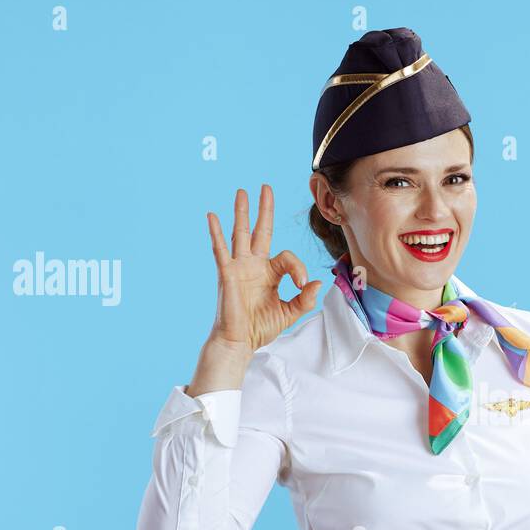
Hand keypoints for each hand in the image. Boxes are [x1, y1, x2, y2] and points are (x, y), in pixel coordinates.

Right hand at [206, 185, 322, 355]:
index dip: (298, 268)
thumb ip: (305, 299)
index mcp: (269, 273)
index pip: (287, 257)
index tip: (301, 284)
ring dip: (241, 212)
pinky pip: (220, 249)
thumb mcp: (290, 313)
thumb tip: (317, 282)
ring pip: (240, 233)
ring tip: (242, 192)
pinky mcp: (226, 273)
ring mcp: (239, 267)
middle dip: (264, 209)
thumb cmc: (261, 327)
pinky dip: (216, 232)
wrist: (240, 341)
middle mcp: (254, 265)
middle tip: (266, 188)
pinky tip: (212, 216)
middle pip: (261, 231)